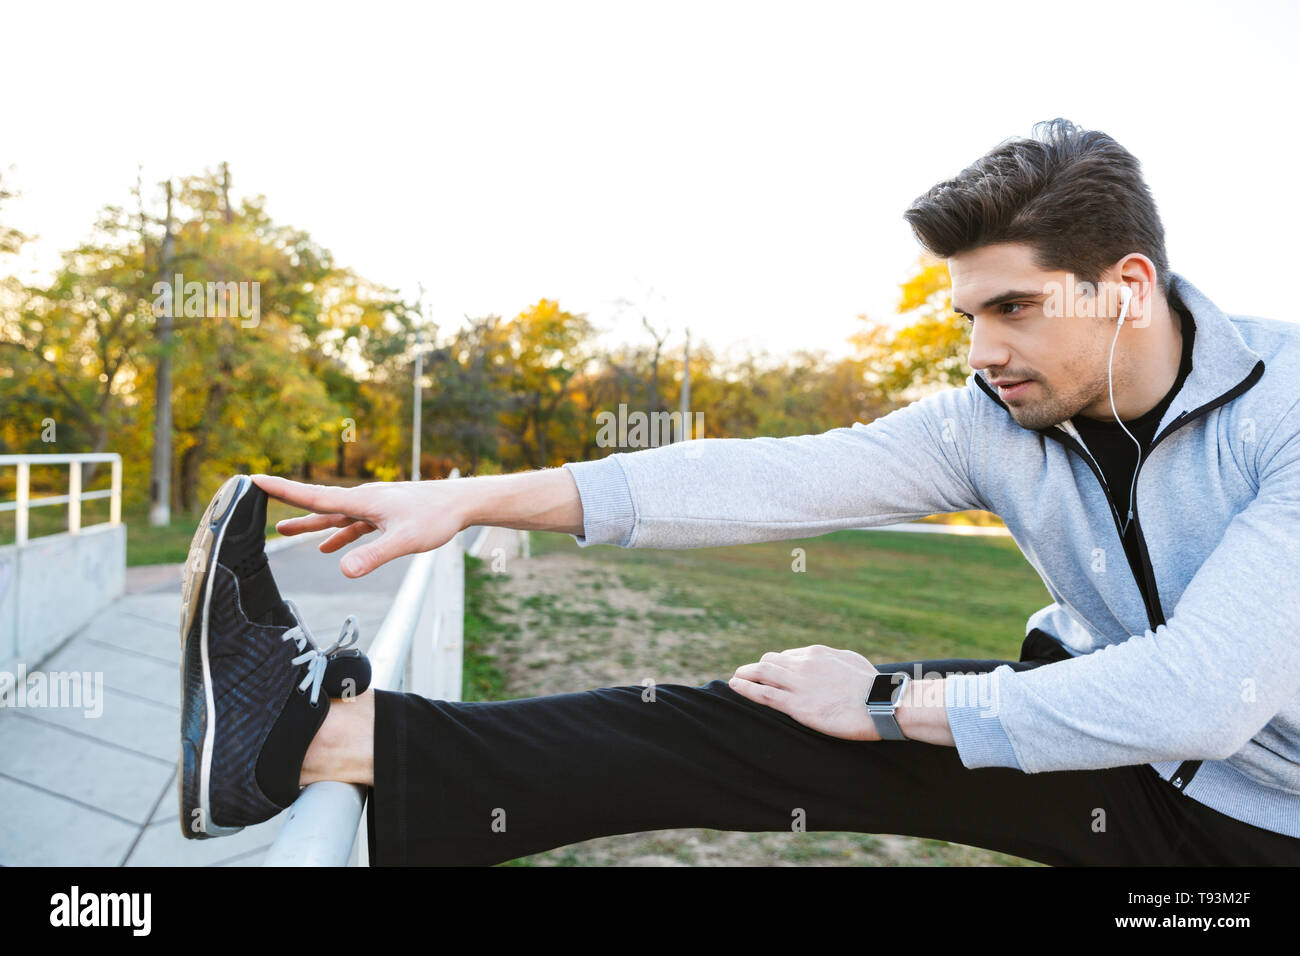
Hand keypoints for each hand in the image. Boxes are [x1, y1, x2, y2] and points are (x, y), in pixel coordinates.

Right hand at [251, 474, 465, 578]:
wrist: (461, 502)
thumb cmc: (436, 518)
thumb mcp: (404, 541)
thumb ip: (374, 556)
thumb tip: (343, 570)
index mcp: (362, 501)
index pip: (314, 496)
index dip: (283, 490)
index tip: (255, 479)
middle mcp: (363, 500)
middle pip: (319, 504)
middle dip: (289, 506)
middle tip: (257, 501)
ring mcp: (374, 507)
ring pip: (336, 515)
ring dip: (312, 524)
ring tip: (285, 532)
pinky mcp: (385, 515)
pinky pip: (354, 524)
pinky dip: (340, 535)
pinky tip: (332, 550)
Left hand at [729, 644, 881, 740]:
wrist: (880, 703)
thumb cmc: (872, 684)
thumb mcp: (850, 660)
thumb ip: (833, 658)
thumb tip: (825, 660)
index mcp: (816, 653)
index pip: (787, 656)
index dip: (777, 664)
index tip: (771, 672)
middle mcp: (802, 665)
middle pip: (770, 662)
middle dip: (756, 667)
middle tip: (746, 673)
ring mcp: (798, 685)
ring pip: (762, 674)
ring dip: (745, 674)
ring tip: (735, 678)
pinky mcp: (796, 706)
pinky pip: (764, 695)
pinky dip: (746, 688)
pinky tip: (735, 685)